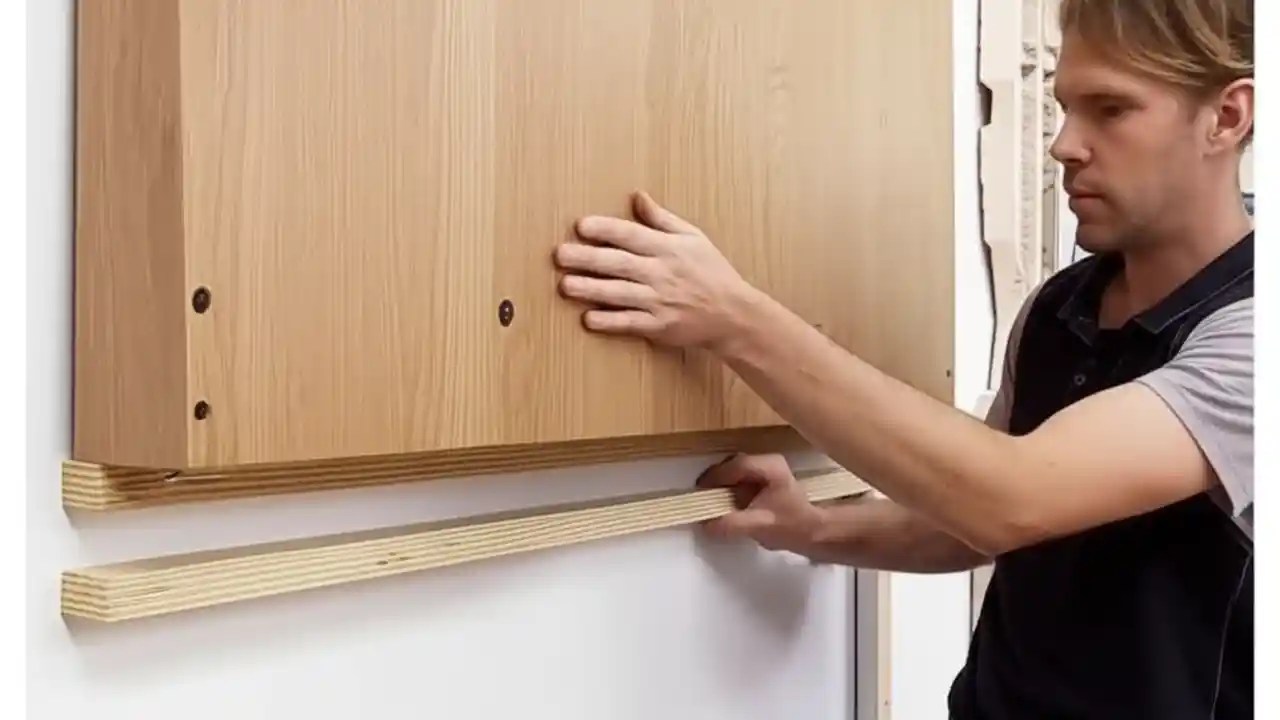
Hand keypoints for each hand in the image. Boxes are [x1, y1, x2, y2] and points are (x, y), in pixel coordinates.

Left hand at [554, 191, 760, 350]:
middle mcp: (661, 273)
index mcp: (668, 248)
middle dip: (588, 258)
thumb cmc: (711, 272)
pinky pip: (630, 323)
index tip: (581, 225)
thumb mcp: (693, 237)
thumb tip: (637, 196)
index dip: (606, 229)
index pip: (632, 235)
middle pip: (619, 263)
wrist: (732, 313)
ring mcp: (659, 301)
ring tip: (565, 285)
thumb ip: (662, 219)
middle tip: (560, 254)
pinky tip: (588, 319)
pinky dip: (610, 321)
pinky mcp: (658, 326)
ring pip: (619, 293)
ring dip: (591, 289)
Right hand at [696, 453, 827, 552]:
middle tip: (701, 498)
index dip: (715, 477)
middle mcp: (767, 462)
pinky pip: (738, 480)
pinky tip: (722, 505)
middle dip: (715, 481)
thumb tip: (705, 524)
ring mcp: (764, 470)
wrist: (813, 533)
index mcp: (770, 466)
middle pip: (732, 465)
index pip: (736, 465)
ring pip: (733, 472)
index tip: (699, 491)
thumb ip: (732, 524)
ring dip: (720, 486)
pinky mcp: (761, 480)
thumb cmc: (792, 527)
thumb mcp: (759, 527)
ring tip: (709, 503)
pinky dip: (727, 491)